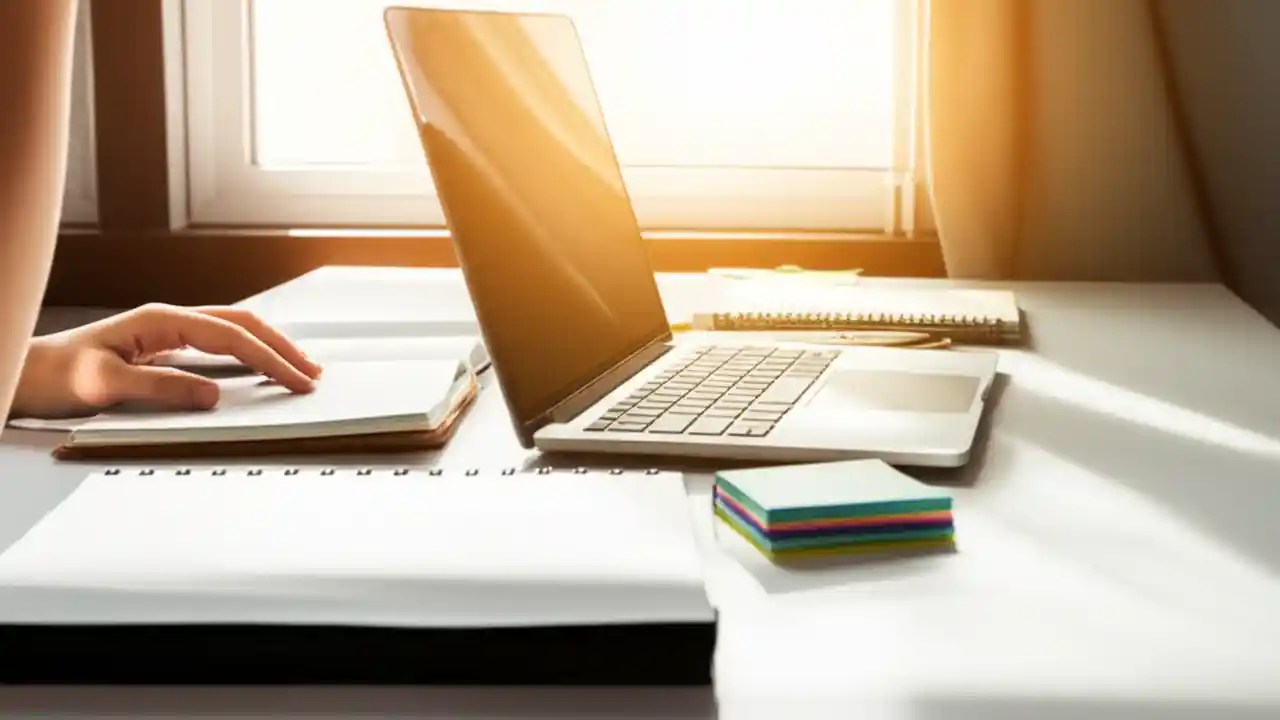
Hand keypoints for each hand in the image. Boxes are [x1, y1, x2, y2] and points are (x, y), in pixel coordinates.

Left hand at [10, 304, 323, 418]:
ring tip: (299, 367)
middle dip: (283, 346)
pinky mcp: (164, 349)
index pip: (232, 337)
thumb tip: (214, 395)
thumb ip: (161, 388)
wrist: (25, 373)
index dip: (270, 359)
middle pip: (243, 323)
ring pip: (234, 331)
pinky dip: (249, 354)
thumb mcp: (105, 385)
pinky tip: (259, 367)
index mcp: (161, 321)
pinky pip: (219, 345)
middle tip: (314, 373)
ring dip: (270, 347)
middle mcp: (168, 320)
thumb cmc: (54, 376)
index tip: (297, 381)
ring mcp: (167, 332)